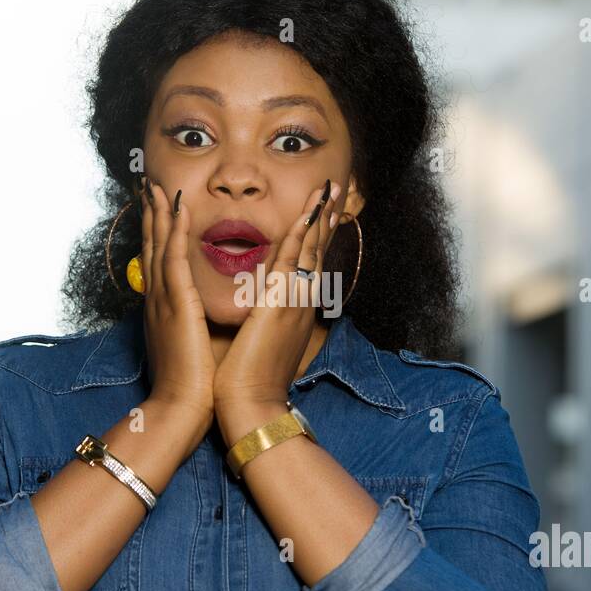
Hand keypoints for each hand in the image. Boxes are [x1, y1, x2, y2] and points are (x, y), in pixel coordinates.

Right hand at [139, 176, 215, 424]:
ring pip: (160, 245)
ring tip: (157, 184)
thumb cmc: (192, 385)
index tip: (161, 208)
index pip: (162, 261)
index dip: (160, 232)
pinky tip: (177, 208)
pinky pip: (174, 258)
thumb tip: (201, 315)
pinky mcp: (176, 305)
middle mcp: (159, 300)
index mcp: (165, 309)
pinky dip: (174, 231)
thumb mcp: (191, 347)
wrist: (181, 409)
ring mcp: (164, 300)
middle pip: (154, 246)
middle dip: (153, 214)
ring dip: (159, 212)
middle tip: (150, 184)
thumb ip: (193, 325)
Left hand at [213, 178, 341, 417]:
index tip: (325, 210)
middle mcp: (301, 300)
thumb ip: (267, 316)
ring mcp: (295, 300)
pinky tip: (310, 213)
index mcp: (295, 308)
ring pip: (311, 249)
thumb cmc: (252, 378)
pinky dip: (303, 234)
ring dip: (321, 216)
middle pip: (318, 250)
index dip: (318, 235)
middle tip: (338, 187)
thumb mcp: (263, 340)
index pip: (309, 263)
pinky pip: (294, 260)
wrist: (252, 403)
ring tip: (330, 188)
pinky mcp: (281, 302)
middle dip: (328, 217)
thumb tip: (262, 304)